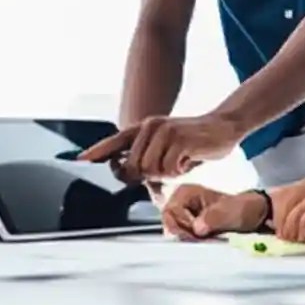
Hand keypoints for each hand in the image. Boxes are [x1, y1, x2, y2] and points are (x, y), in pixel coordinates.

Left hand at [79, 114, 242, 179]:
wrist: (224, 126)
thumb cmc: (195, 141)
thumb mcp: (168, 147)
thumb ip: (148, 160)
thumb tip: (132, 178)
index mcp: (145, 127)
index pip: (116, 140)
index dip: (97, 152)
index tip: (80, 160)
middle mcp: (152, 126)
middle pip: (134, 166)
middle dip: (149, 176)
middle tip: (168, 169)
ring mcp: (166, 131)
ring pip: (150, 169)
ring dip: (166, 174)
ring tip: (180, 163)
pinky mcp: (181, 140)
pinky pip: (169, 169)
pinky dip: (179, 172)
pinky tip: (188, 162)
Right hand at [161, 184, 267, 238]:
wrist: (256, 216)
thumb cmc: (244, 209)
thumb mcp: (233, 212)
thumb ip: (214, 217)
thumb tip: (197, 228)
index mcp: (186, 192)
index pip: (169, 212)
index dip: (181, 225)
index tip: (196, 234)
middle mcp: (180, 202)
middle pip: (169, 224)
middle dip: (184, 234)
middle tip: (202, 240)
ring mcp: (184, 215)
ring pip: (174, 233)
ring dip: (188, 240)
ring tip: (206, 241)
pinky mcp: (189, 227)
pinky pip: (182, 238)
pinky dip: (191, 243)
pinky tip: (205, 243)